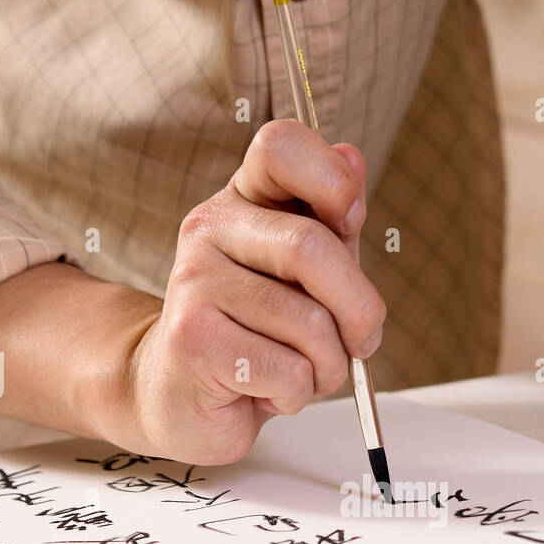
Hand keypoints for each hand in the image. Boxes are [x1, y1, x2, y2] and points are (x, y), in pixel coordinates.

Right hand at [124, 119, 384, 462]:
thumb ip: (331, 226)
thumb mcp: (301, 277)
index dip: (332, 179)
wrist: (179, 397)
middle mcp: (208, 230)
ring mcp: (194, 284)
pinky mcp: (194, 342)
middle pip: (311, 248)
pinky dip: (299, 394)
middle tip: (363, 340)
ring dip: (330, 365)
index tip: (350, 223)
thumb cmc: (254, 334)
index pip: (281, 146)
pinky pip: (289, 371)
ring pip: (310, 324)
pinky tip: (268, 390)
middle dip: (359, 308)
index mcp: (240, 201)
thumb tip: (353, 158)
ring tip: (303, 371)